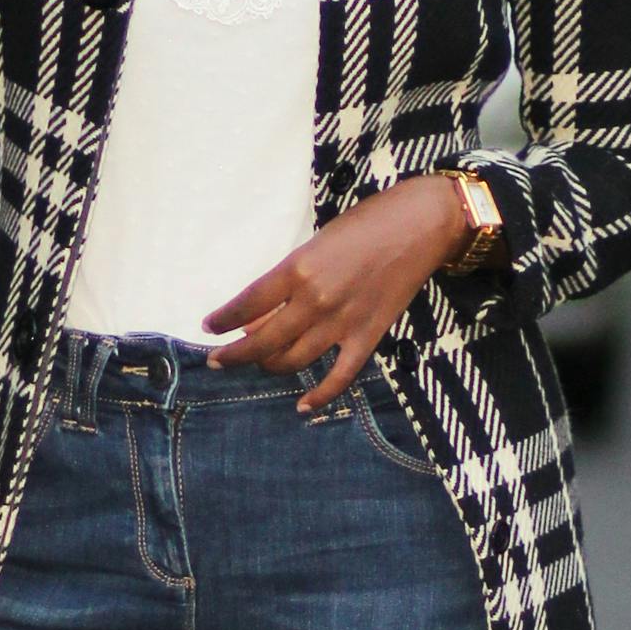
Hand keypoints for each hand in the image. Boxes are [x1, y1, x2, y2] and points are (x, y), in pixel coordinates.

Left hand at [204, 176, 473, 408]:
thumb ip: (289, 279)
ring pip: (292, 361)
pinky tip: (303, 406)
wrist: (420, 225)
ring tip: (261, 364)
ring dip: (270, 367)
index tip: (210, 327)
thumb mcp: (316, 242)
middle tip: (218, 360)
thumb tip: (260, 316)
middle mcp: (314, 300)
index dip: (223, 320)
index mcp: (297, 269)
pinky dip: (320, 396)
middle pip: (262, 341)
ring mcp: (342, 322)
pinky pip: (339, 377)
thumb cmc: (366, 223)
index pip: (247, 304)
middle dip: (234, 355)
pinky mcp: (368, 336)